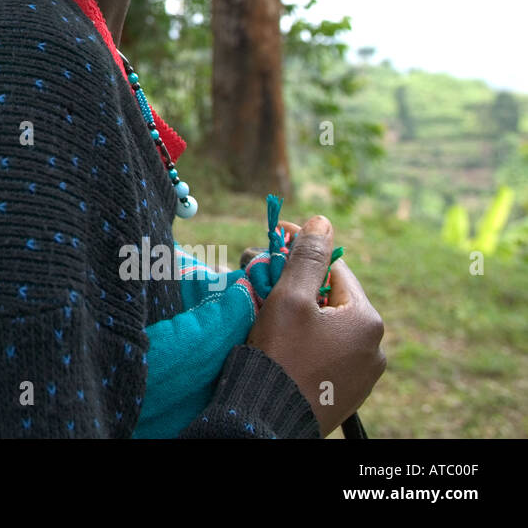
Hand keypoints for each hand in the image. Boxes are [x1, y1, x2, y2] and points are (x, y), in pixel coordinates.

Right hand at [245, 216, 385, 436]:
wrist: (269, 418)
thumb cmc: (281, 354)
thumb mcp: (290, 298)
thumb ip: (307, 257)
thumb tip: (322, 220)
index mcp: (368, 320)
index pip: (334, 269)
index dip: (301, 253)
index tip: (273, 243)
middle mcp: (376, 348)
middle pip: (332, 299)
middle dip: (299, 287)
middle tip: (264, 282)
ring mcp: (364, 375)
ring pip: (330, 328)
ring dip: (303, 315)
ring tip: (269, 315)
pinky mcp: (347, 394)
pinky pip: (328, 354)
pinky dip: (307, 343)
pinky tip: (283, 345)